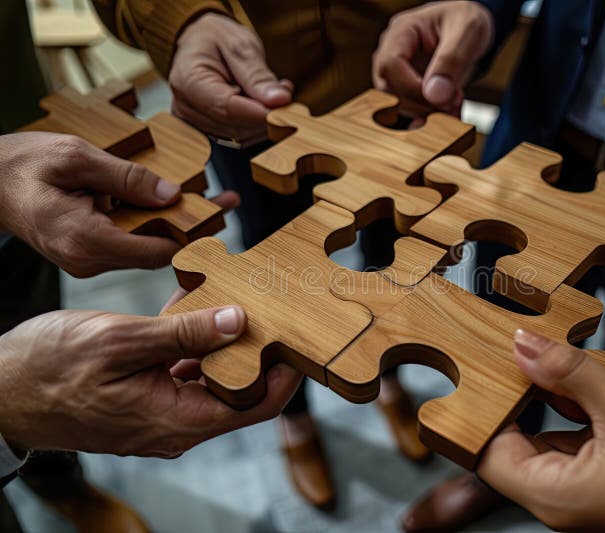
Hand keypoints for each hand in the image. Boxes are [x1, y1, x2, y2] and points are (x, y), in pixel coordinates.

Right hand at [0, 132, 237, 276]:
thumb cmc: (21, 165)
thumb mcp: (76, 157)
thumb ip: (126, 177)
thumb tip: (172, 194)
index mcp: (85, 239)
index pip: (156, 250)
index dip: (191, 234)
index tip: (219, 214)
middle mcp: (88, 259)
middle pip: (156, 251)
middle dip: (192, 228)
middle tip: (227, 203)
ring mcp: (86, 260)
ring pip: (144, 247)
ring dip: (174, 224)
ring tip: (214, 201)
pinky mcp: (86, 253)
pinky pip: (128, 241)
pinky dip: (150, 223)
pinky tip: (172, 203)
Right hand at [0, 306, 300, 456]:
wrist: (1, 388)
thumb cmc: (48, 368)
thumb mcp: (120, 341)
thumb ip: (183, 334)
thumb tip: (238, 321)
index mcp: (177, 420)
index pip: (255, 405)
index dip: (284, 372)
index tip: (298, 336)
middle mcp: (176, 425)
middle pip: (240, 392)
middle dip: (260, 353)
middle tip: (275, 311)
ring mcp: (162, 414)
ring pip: (214, 381)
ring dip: (227, 346)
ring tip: (241, 304)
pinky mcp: (148, 400)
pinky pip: (186, 375)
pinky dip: (197, 347)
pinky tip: (198, 312)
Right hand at [170, 13, 292, 144]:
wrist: (198, 42)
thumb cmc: (216, 39)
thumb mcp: (239, 44)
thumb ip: (257, 74)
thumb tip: (280, 100)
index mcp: (188, 82)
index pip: (228, 109)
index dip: (261, 113)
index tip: (287, 105)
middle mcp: (186, 108)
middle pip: (236, 126)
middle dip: (267, 114)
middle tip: (285, 91)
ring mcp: (195, 123)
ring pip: (242, 136)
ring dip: (266, 119)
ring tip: (274, 91)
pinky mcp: (208, 131)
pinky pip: (241, 137)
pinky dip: (259, 123)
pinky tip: (264, 102)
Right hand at [373, 1, 492, 118]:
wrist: (468, 29)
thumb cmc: (466, 21)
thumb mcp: (467, 32)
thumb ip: (451, 61)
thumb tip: (433, 94)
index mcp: (401, 31)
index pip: (390, 66)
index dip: (411, 88)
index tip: (439, 99)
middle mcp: (392, 52)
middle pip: (388, 89)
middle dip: (421, 105)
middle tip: (451, 105)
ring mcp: (396, 72)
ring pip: (396, 105)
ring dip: (426, 114)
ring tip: (453, 107)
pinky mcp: (405, 89)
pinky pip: (410, 111)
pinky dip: (430, 117)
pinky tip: (450, 111)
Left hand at [477, 330, 604, 530]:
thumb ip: (568, 372)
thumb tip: (522, 344)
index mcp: (554, 495)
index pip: (486, 451)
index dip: (484, 407)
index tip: (494, 366)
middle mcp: (557, 499)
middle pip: (515, 437)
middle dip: (541, 397)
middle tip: (561, 368)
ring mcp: (575, 490)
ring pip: (547, 430)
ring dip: (574, 402)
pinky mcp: (593, 479)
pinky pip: (571, 436)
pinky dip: (591, 413)